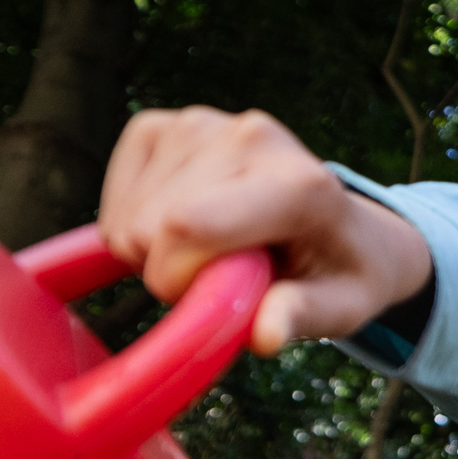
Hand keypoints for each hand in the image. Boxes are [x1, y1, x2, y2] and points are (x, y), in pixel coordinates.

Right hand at [97, 107, 434, 355]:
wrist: (344, 226)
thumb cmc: (339, 272)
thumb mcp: (339, 308)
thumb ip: (301, 318)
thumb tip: (264, 335)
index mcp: (299, 182)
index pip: (189, 224)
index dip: (176, 278)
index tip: (209, 300)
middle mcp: (250, 136)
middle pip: (149, 228)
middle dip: (172, 273)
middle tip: (224, 276)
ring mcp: (200, 123)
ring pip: (127, 221)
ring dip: (156, 253)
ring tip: (214, 249)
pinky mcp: (159, 126)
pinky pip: (113, 203)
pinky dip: (135, 229)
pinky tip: (185, 227)